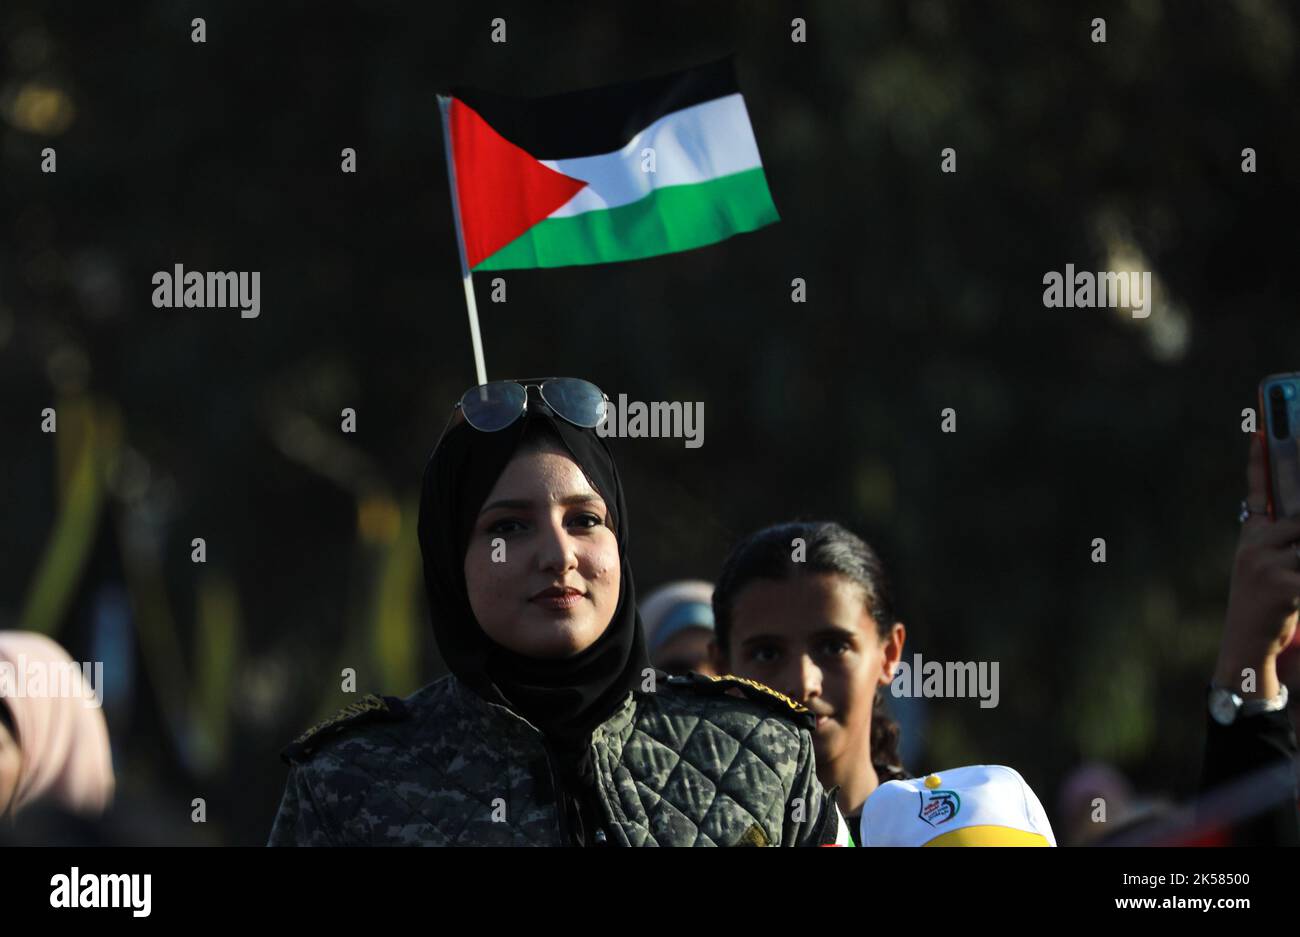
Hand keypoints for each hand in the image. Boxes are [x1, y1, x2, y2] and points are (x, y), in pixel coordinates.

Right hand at [1215, 434, 1299, 696]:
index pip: (1257, 489)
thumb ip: (1281, 539)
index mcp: (1251, 535)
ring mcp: (1266, 563)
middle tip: (1294, 545)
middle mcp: (1254, 543)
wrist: (1246, 644)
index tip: (1260, 430)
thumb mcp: (1266, 565)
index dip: (1259, 459)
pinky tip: (1296, 594)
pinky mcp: (1283, 585)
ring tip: (1291, 576)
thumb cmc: (1265, 602)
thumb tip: (1294, 518)